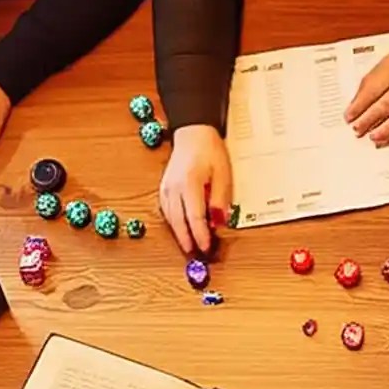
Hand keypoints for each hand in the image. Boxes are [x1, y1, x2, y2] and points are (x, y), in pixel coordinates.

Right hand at [160, 124, 230, 253]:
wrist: (193, 134)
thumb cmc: (209, 150)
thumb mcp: (223, 174)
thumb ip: (221, 199)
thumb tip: (218, 222)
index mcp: (189, 183)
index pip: (195, 217)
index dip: (200, 235)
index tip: (206, 247)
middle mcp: (173, 188)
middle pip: (179, 222)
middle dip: (188, 240)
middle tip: (197, 254)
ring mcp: (166, 189)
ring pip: (171, 219)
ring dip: (180, 234)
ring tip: (191, 246)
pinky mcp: (164, 189)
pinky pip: (168, 212)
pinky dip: (175, 223)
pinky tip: (182, 230)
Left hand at [344, 44, 388, 145]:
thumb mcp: (385, 64)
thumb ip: (371, 83)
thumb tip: (356, 104)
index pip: (371, 91)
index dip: (357, 106)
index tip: (349, 117)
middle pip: (384, 106)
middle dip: (367, 120)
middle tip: (357, 129)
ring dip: (385, 130)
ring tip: (374, 137)